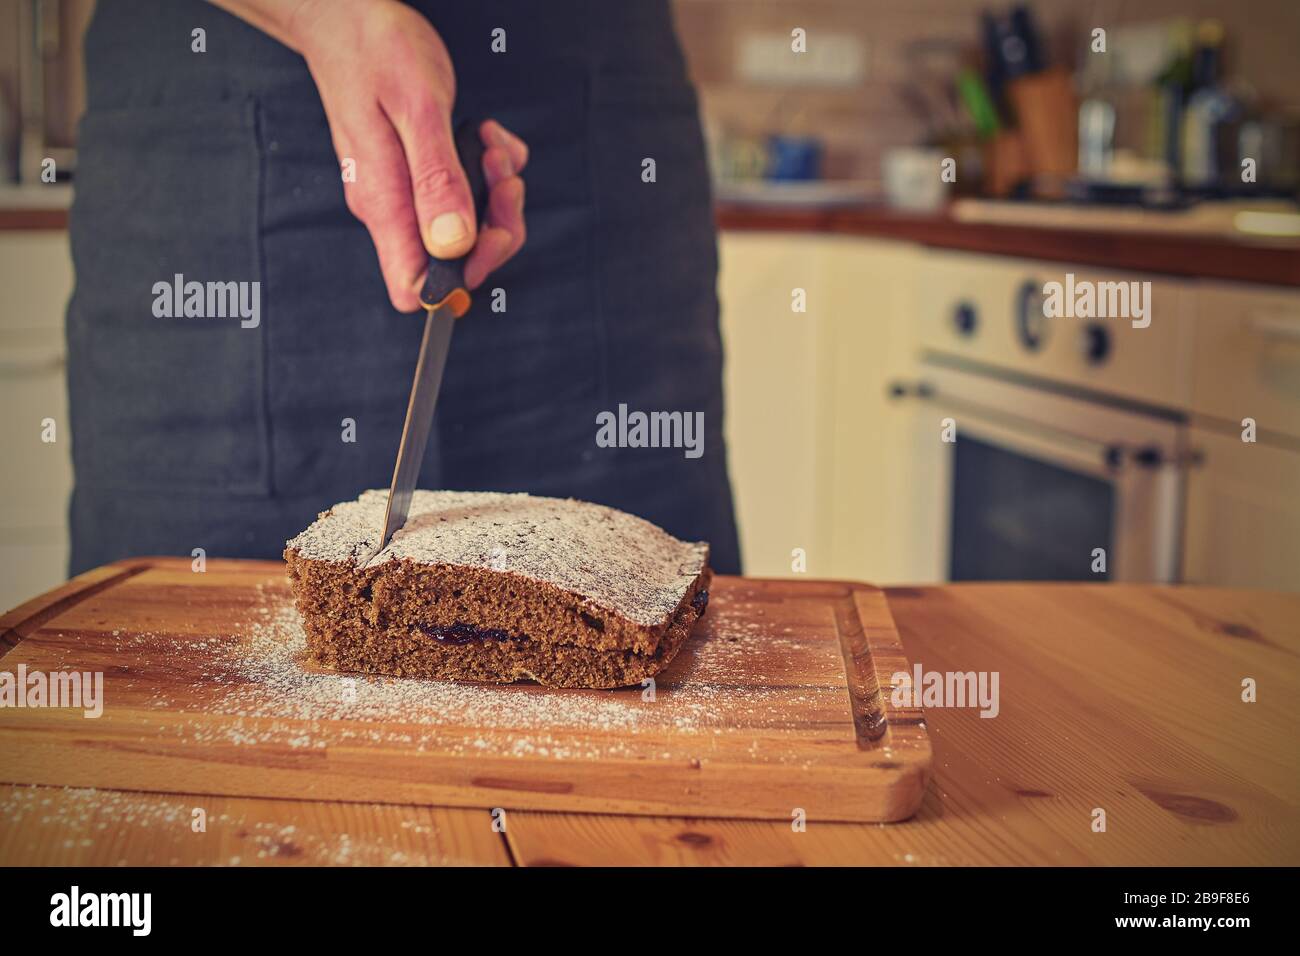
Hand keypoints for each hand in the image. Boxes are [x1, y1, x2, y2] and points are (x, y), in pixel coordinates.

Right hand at [289, 0, 527, 310]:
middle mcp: (393, 208)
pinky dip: (489, 169)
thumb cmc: (376, 52)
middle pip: (456, 262)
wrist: (348, 18)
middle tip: (500, 176)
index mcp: (385, 204)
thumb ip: (435, 178)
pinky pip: (468, 194)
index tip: (487, 239)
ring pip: (469, 228)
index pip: (413, 287)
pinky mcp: (420, 174)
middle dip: (496, 226)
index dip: (457, 282)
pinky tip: (481, 135)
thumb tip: (453, 244)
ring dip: (496, 192)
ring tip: (490, 146)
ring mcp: (406, 192)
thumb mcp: (417, 109)